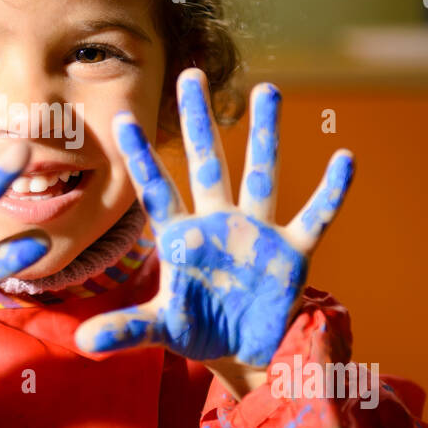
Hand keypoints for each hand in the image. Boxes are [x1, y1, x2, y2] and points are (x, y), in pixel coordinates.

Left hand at [75, 68, 353, 379]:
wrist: (245, 353)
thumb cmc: (199, 331)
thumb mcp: (160, 329)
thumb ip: (125, 329)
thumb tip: (83, 342)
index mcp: (182, 238)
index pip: (156, 190)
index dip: (141, 157)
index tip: (123, 117)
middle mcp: (218, 224)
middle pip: (208, 163)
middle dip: (201, 121)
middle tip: (192, 73)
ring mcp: (257, 233)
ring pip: (261, 174)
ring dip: (265, 134)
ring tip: (266, 88)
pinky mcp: (292, 253)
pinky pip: (315, 217)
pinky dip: (331, 191)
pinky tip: (344, 157)